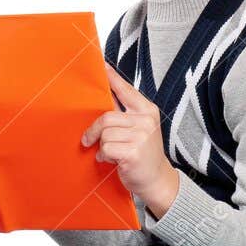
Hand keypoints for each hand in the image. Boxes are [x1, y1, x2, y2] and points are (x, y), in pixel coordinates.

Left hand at [82, 67, 181, 218]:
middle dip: (94, 130)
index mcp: (147, 110)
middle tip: (89, 140)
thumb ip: (124, 114)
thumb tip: (102, 98)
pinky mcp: (133, 152)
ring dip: (101, 146)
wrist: (156, 180)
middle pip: (106, 116)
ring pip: (105, 134)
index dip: (112, 78)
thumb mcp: (139, 129)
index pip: (126, 90)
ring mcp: (141, 136)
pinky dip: (104, 156)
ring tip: (109, 153)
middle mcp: (146, 121)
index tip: (101, 65)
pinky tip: (111, 161)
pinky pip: (106, 148)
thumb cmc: (143, 153)